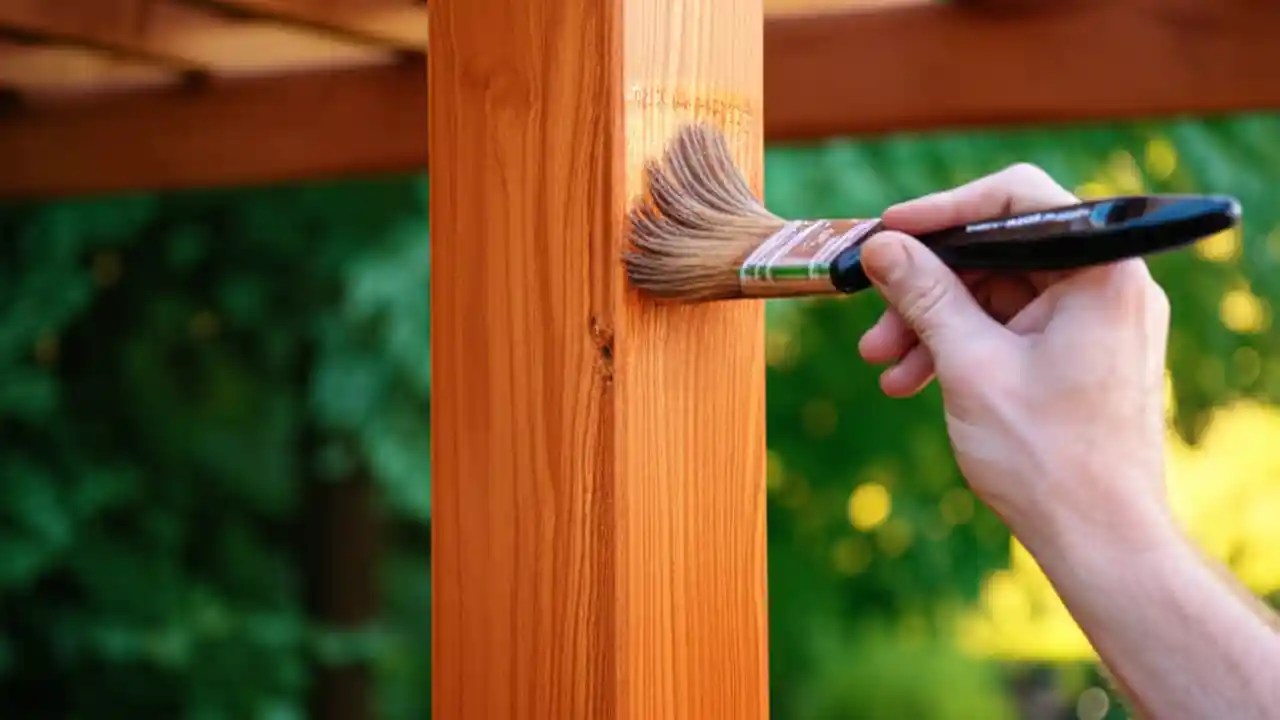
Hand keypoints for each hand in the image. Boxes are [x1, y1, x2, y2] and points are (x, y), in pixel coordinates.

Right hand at [856, 163, 1171, 551]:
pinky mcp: (1081, 354)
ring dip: (934, 323)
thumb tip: (882, 246)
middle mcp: (1109, 285)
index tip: (888, 232)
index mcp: (1102, 271)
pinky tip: (913, 380)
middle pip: (999, 251)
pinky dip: (962, 347)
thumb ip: (924, 294)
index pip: (1018, 198)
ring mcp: (1096, 321)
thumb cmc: (1048, 458)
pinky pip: (1010, 329)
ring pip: (997, 294)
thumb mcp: (970, 364)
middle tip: (873, 318)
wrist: (1101, 542)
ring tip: (884, 365)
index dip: (944, 210)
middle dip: (927, 285)